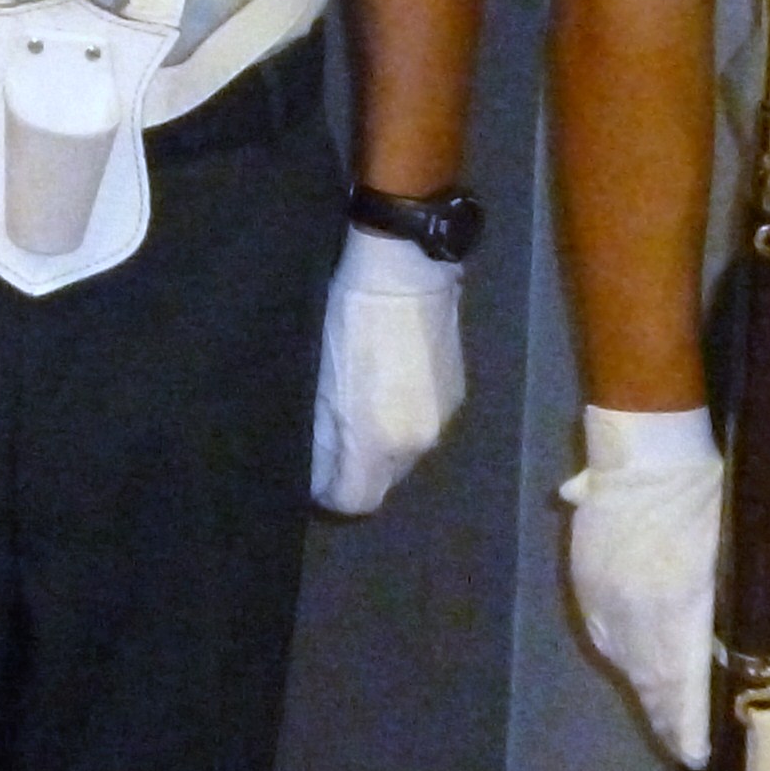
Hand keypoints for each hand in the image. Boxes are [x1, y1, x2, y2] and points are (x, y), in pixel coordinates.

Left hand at [311, 228, 466, 514]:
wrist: (406, 269)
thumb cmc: (349, 318)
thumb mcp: (319, 377)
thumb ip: (320, 434)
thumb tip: (316, 468)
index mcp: (380, 442)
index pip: (356, 502)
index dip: (329, 495)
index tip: (312, 475)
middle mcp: (418, 442)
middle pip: (383, 482)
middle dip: (355, 470)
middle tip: (331, 437)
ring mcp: (444, 419)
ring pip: (405, 455)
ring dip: (381, 445)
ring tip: (358, 407)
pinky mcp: (457, 394)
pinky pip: (423, 427)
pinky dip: (402, 421)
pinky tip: (386, 387)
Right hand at [563, 403, 724, 765]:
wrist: (644, 456)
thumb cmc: (708, 501)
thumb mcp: (754, 549)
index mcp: (678, 608)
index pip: (680, 686)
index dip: (688, 727)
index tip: (699, 756)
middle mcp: (634, 615)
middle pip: (649, 684)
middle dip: (669, 718)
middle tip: (685, 745)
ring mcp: (603, 601)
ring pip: (624, 665)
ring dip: (647, 691)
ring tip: (666, 714)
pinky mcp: (583, 586)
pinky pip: (603, 639)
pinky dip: (623, 658)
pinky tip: (637, 666)